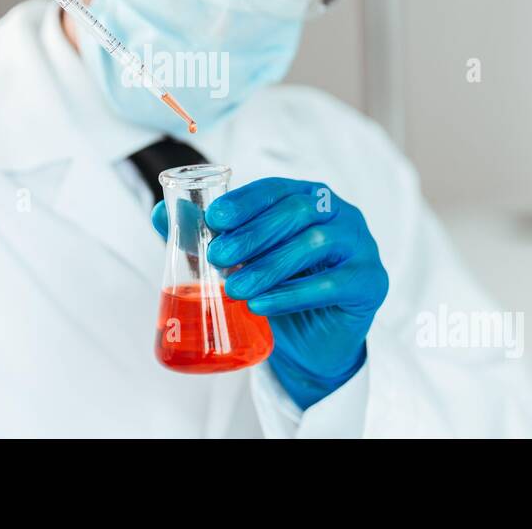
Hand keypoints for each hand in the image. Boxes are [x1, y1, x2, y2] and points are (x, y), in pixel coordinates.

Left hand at [153, 178, 387, 408]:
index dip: (246, 201)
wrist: (315, 342)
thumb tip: (161, 212)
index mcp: (310, 199)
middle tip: (217, 255)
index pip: (277, 188)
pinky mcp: (370, 282)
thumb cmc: (278, 289)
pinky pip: (331, 284)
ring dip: (267, 266)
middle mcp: (340, 215)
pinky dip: (291, 294)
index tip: (214, 217)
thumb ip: (207, 235)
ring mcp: (361, 246)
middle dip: (252, 233)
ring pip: (313, 245)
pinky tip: (261, 305)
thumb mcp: (242, 261)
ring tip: (233, 287)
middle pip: (296, 212)